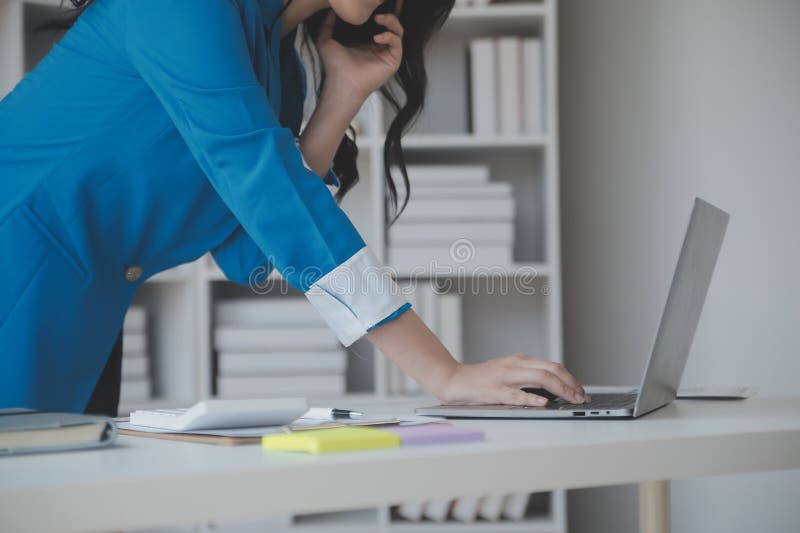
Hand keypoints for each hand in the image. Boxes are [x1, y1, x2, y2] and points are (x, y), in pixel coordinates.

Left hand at [316, 10, 403, 99]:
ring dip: (391, 22)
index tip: (369, 7)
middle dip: (387, 15)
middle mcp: (379, 48)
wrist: (342, 81)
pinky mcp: (393, 61)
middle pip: (391, 25)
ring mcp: (387, 54)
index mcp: (367, 42)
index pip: (378, 24)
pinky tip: (377, 37)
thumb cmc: (334, 66)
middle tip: (376, 11)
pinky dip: (390, 36)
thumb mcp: (326, 40)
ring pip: (398, 32)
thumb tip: (331, 11)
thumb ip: (328, 24)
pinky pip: (397, 43)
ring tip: (378, 18)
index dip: (377, 14)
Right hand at [437, 354, 587, 405]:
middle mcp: (515, 366)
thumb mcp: (507, 372)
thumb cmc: (480, 379)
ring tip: (571, 399)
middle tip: (581, 397)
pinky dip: (533, 398)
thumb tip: (551, 390)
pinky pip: (517, 395)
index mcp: (520, 361)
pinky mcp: (495, 391)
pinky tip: (543, 403)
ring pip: (539, 378)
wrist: (454, 379)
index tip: (580, 391)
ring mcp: (505, 378)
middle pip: (551, 370)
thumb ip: (526, 377)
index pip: (552, 366)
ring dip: (560, 389)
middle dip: (571, 384)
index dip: (570, 378)